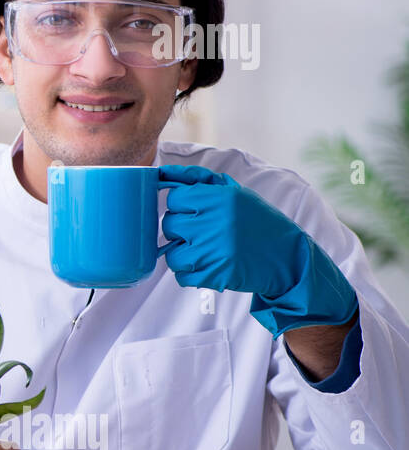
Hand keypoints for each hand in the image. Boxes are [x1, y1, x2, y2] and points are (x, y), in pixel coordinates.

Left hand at [157, 164, 356, 337]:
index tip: (194, 211)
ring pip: (172, 254)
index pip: (174, 199)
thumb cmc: (256, 220)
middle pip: (170, 225)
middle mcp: (216, 223)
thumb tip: (160, 173)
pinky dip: (191, 273)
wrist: (287, 257)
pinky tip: (208, 264)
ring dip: (183, 254)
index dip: (182, 206)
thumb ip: (197, 179)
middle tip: (201, 232)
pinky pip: (182, 276)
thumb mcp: (234, 192)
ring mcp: (214, 251)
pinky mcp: (216, 274)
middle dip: (181, 230)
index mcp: (220, 198)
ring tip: (204, 250)